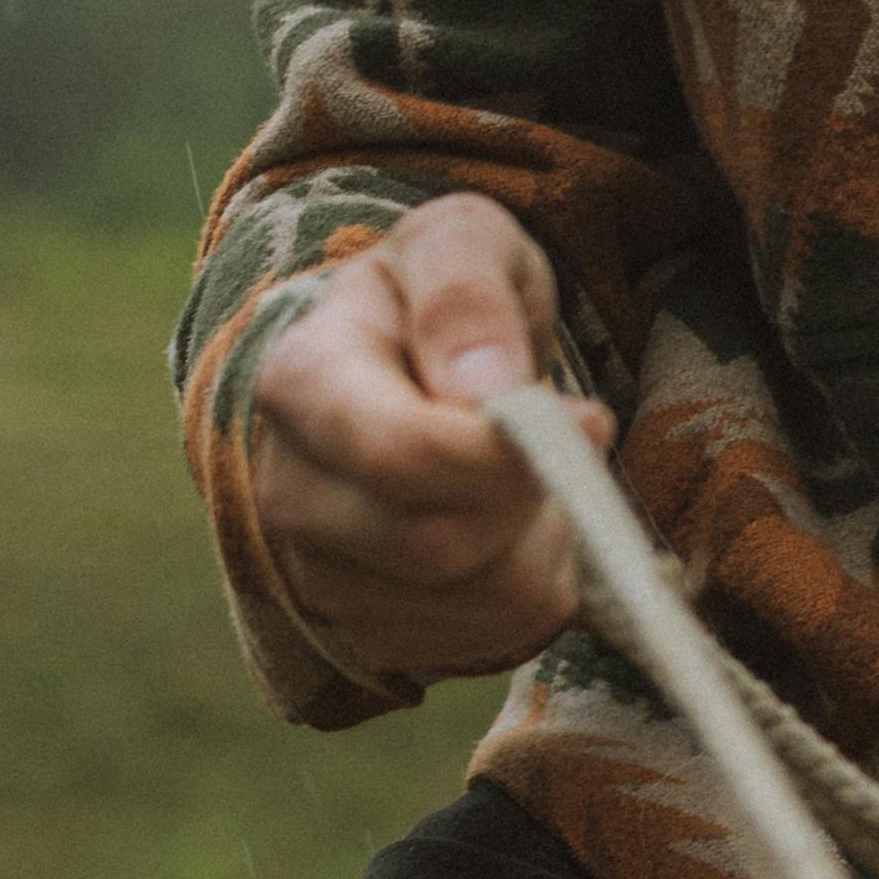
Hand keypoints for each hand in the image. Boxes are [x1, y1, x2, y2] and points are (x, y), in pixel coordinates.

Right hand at [248, 199, 601, 681]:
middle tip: (562, 439)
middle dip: (532, 495)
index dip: (510, 454)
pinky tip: (512, 524)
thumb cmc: (438, 295)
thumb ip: (466, 294)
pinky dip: (535, 580)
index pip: (402, 456)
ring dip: (543, 537)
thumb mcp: (459, 242)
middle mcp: (288, 493)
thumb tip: (486, 385)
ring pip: (482, 596)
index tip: (590, 418)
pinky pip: (496, 636)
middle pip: (441, 544)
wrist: (401, 361)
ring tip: (525, 473)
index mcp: (301, 385)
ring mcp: (320, 576)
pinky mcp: (371, 631)